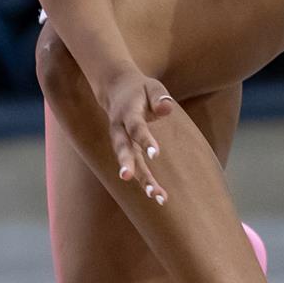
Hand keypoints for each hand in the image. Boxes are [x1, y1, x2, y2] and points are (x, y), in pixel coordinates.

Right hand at [96, 67, 176, 204]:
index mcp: (128, 113)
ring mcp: (121, 141)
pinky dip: (145, 181)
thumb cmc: (140, 89)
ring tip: (155, 196)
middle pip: (123, 149)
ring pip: (128, 162)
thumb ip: (159, 98)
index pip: (136, 128)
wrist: (116, 89)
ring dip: (140, 179)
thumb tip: (167, 109)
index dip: (145, 140)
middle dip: (127, 164)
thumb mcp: (152, 86)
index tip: (155, 154)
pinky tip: (159, 196)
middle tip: (128, 178)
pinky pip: (134, 167)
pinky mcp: (126, 150)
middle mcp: (120, 130)